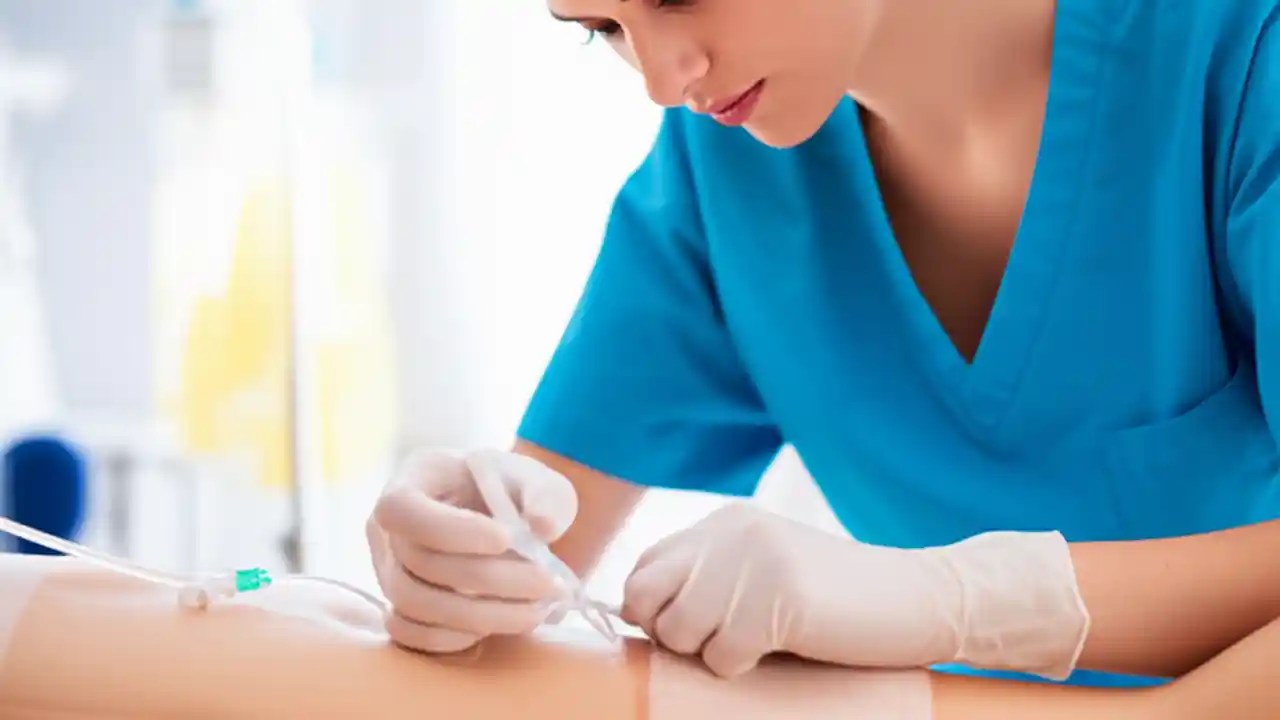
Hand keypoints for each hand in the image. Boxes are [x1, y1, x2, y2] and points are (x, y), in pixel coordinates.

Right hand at [367, 448, 578, 652]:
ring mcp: (387, 570)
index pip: (403, 507)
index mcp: (415, 477)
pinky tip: (499, 626)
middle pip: (417, 561)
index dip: (450, 529)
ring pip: (413, 603)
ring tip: (536, 609)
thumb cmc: (516, 493)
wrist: (510, 524)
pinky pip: (407, 632)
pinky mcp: (398, 608)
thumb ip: (546, 496)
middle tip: (547, 583)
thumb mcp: (539, 481)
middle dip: (488, 578)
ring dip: (479, 613)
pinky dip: (453, 637)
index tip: (506, 538)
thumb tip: (544, 525)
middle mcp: (389, 526)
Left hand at [621, 503, 1088, 678]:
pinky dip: (742, 666)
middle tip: (717, 643)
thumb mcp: (765, 570)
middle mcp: (731, 532)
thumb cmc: (838, 602)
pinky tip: (780, 648)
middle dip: (668, 632)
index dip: (651, 610)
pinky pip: (722, 655)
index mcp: (725, 523)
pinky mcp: (779, 595)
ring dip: (710, 653)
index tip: (687, 633)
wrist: (919, 599)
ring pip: (679, 630)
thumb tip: (638, 615)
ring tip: (758, 644)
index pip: (644, 568)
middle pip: (646, 595)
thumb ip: (711, 578)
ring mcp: (754, 560)